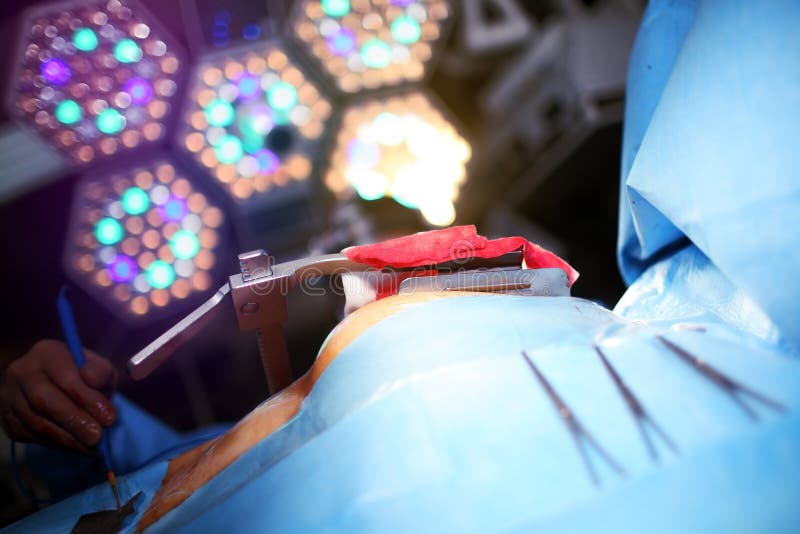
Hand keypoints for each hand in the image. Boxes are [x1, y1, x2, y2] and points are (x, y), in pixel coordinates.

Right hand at [0, 340, 116, 453]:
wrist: (59, 384)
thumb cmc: (84, 374)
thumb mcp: (99, 368)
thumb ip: (100, 372)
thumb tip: (91, 380)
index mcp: (47, 352)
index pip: (65, 377)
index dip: (87, 399)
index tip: (109, 418)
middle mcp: (22, 371)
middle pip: (43, 400)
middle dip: (73, 422)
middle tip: (96, 438)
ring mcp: (9, 395)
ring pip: (35, 422)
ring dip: (66, 439)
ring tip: (91, 448)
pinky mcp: (7, 417)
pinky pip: (29, 435)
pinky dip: (54, 444)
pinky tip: (75, 447)